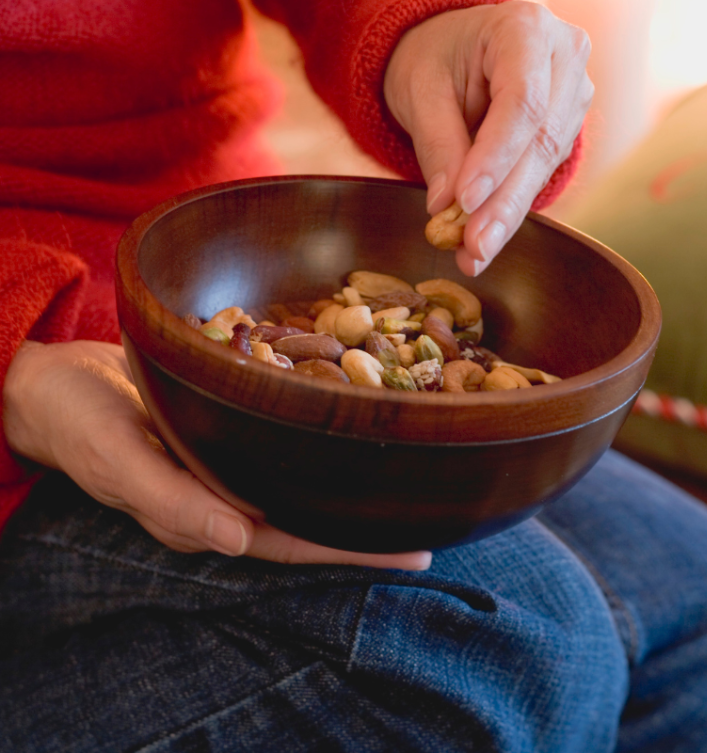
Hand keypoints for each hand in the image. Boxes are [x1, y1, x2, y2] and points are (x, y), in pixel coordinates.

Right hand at [3, 340, 430, 569]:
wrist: (49, 379)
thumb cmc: (78, 424)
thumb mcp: (119, 462)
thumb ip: (173, 504)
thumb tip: (237, 538)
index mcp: (204, 515)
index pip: (293, 543)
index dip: (352, 551)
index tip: (414, 550)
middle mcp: (222, 489)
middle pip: (308, 512)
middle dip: (366, 518)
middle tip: (435, 509)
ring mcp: (222, 454)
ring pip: (298, 472)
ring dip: (346, 473)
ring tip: (406, 464)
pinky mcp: (218, 416)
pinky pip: (276, 429)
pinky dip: (313, 427)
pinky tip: (345, 412)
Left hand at [383, 0, 592, 275]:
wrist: (453, 46)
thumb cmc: (435, 57)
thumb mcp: (420, 89)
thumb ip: (437, 143)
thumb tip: (447, 206)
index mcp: (525, 28)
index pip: (522, 101)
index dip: (496, 156)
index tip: (465, 201)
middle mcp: (565, 55)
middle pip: (542, 138)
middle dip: (504, 200)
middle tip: (473, 246)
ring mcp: (575, 91)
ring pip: (546, 162)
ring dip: (509, 213)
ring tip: (473, 252)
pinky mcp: (569, 124)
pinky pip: (542, 172)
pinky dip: (511, 207)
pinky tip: (485, 239)